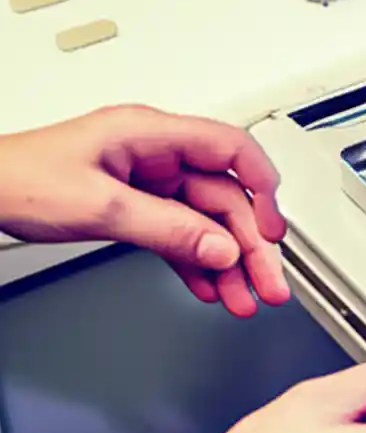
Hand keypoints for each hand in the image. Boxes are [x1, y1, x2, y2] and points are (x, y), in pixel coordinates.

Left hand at [0, 105, 287, 315]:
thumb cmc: (18, 179)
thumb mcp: (101, 207)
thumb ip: (168, 229)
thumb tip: (222, 248)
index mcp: (151, 134)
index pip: (231, 149)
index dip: (261, 188)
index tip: (273, 229)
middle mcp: (156, 155)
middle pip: (224, 198)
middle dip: (250, 245)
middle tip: (267, 283)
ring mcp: (148, 182)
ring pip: (206, 224)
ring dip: (228, 263)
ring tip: (243, 298)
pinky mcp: (136, 206)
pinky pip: (180, 236)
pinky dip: (196, 264)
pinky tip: (208, 287)